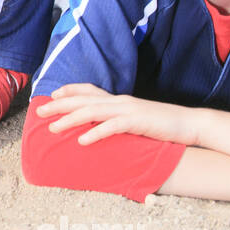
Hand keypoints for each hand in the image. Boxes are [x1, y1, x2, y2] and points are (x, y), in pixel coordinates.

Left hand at [38, 83, 201, 145]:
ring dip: (70, 119)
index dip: (69, 90)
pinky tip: (81, 140)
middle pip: (83, 99)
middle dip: (59, 105)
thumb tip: (101, 126)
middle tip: (40, 111)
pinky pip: (112, 127)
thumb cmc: (161, 124)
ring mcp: (128, 110)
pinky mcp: (138, 122)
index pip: (89, 89)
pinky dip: (95, 133)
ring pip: (92, 112)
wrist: (190, 124)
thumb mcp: (135, 119)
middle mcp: (120, 101)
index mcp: (119, 100)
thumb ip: (118, 119)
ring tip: (52, 129)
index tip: (52, 94)